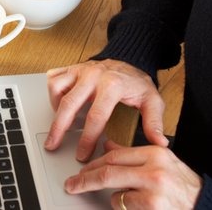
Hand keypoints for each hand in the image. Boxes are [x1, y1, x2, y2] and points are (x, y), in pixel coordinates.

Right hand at [45, 60, 168, 161]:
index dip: (87, 139)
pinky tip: (58, 106)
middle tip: (52, 144)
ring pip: (57, 89)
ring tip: (58, 124)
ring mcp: (81, 70)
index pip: (96, 116)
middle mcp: (93, 75)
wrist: (130, 59)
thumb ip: (154, 123)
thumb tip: (159, 143)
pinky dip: (53, 93)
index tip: (82, 154)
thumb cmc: (138, 82)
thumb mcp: (152, 101)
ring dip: (55, 108)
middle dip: (59, 128)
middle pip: (69, 104)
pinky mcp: (73, 67)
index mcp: (112, 85)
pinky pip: (54, 78)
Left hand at [66, 139, 200, 208]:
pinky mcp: (151, 206)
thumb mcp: (162, 163)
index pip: (114, 155)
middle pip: (108, 170)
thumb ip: (134, 155)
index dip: (94, 163)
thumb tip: (108, 146)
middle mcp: (154, 168)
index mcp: (155, 153)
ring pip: (115, 192)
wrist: (206, 205)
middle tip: (72, 185)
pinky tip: (142, 208)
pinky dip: (126, 208)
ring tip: (133, 201)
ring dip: (115, 198)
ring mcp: (153, 189)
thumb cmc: (184, 187)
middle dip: (86, 179)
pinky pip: (124, 207)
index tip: (82, 170)